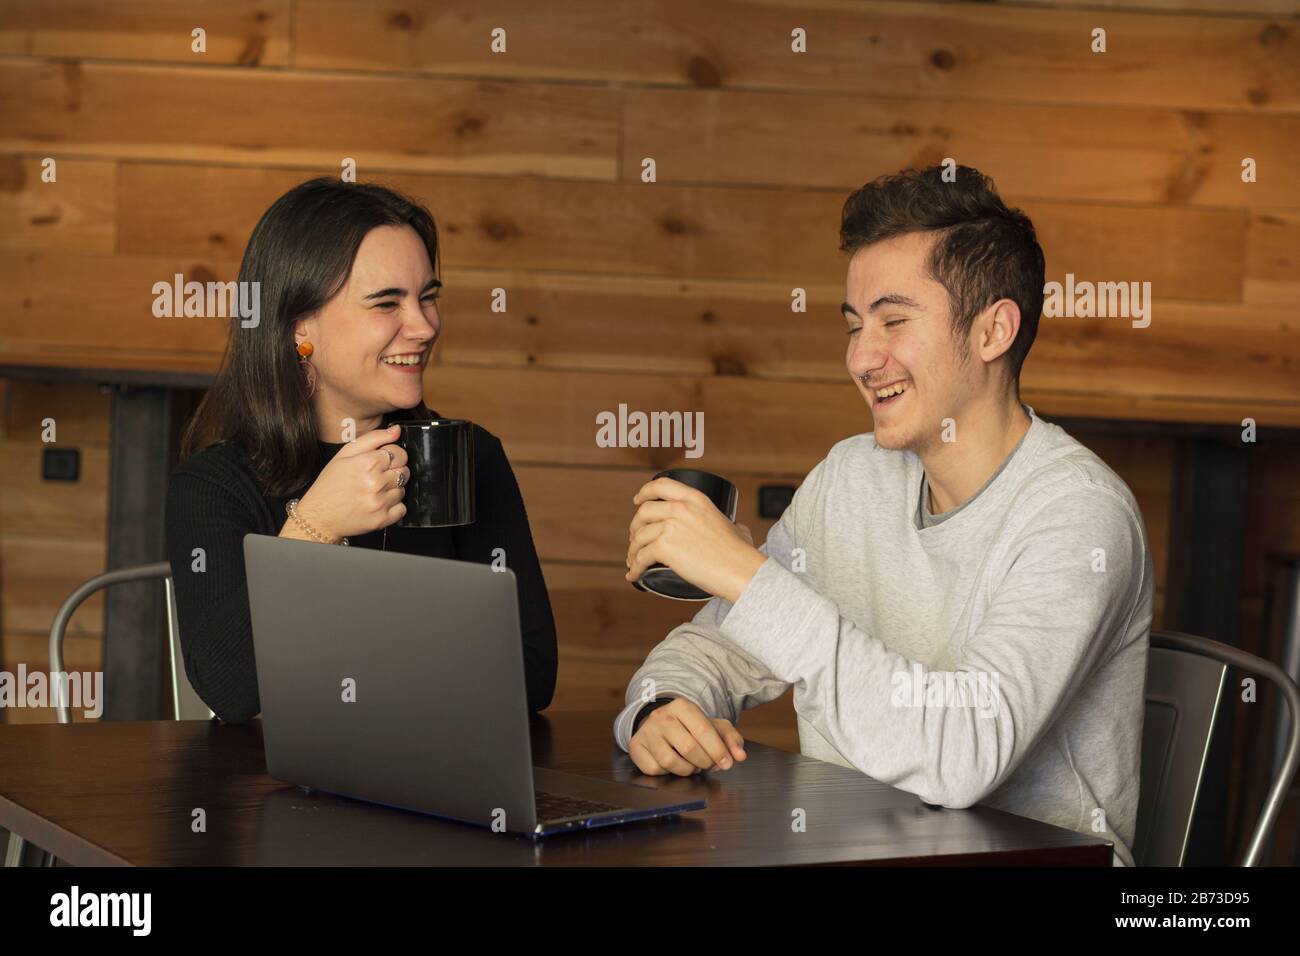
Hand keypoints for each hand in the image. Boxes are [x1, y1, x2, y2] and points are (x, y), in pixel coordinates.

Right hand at [294, 424, 408, 538]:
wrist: (318, 516)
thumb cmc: (330, 484)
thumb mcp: (344, 454)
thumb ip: (373, 438)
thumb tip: (396, 430)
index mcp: (367, 464)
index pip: (399, 453)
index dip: (392, 456)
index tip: (382, 462)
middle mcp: (375, 483)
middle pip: (403, 471)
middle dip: (393, 472)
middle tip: (375, 477)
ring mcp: (379, 503)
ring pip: (403, 490)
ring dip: (392, 490)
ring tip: (373, 491)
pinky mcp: (382, 520)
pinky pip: (402, 509)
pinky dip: (393, 507)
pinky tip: (377, 503)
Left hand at [625, 477, 765, 602]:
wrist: (740, 571)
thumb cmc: (740, 554)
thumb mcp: (735, 526)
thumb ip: (731, 523)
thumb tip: (736, 528)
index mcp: (696, 499)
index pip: (661, 485)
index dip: (645, 492)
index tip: (637, 500)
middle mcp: (681, 508)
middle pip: (644, 512)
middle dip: (635, 527)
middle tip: (636, 539)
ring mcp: (671, 527)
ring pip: (639, 536)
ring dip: (633, 550)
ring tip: (634, 561)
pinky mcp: (664, 547)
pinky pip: (640, 557)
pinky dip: (634, 568)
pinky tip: (634, 574)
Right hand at [628, 697, 746, 776]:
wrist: (661, 724)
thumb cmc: (692, 728)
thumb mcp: (714, 727)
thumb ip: (731, 740)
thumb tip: (739, 756)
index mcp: (682, 706)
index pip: (703, 731)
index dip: (718, 751)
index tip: (727, 764)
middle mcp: (661, 716)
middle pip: (688, 748)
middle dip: (704, 762)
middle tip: (709, 765)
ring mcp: (646, 731)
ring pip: (670, 762)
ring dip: (687, 770)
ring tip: (692, 764)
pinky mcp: (635, 746)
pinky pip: (654, 770)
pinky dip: (668, 773)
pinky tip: (673, 764)